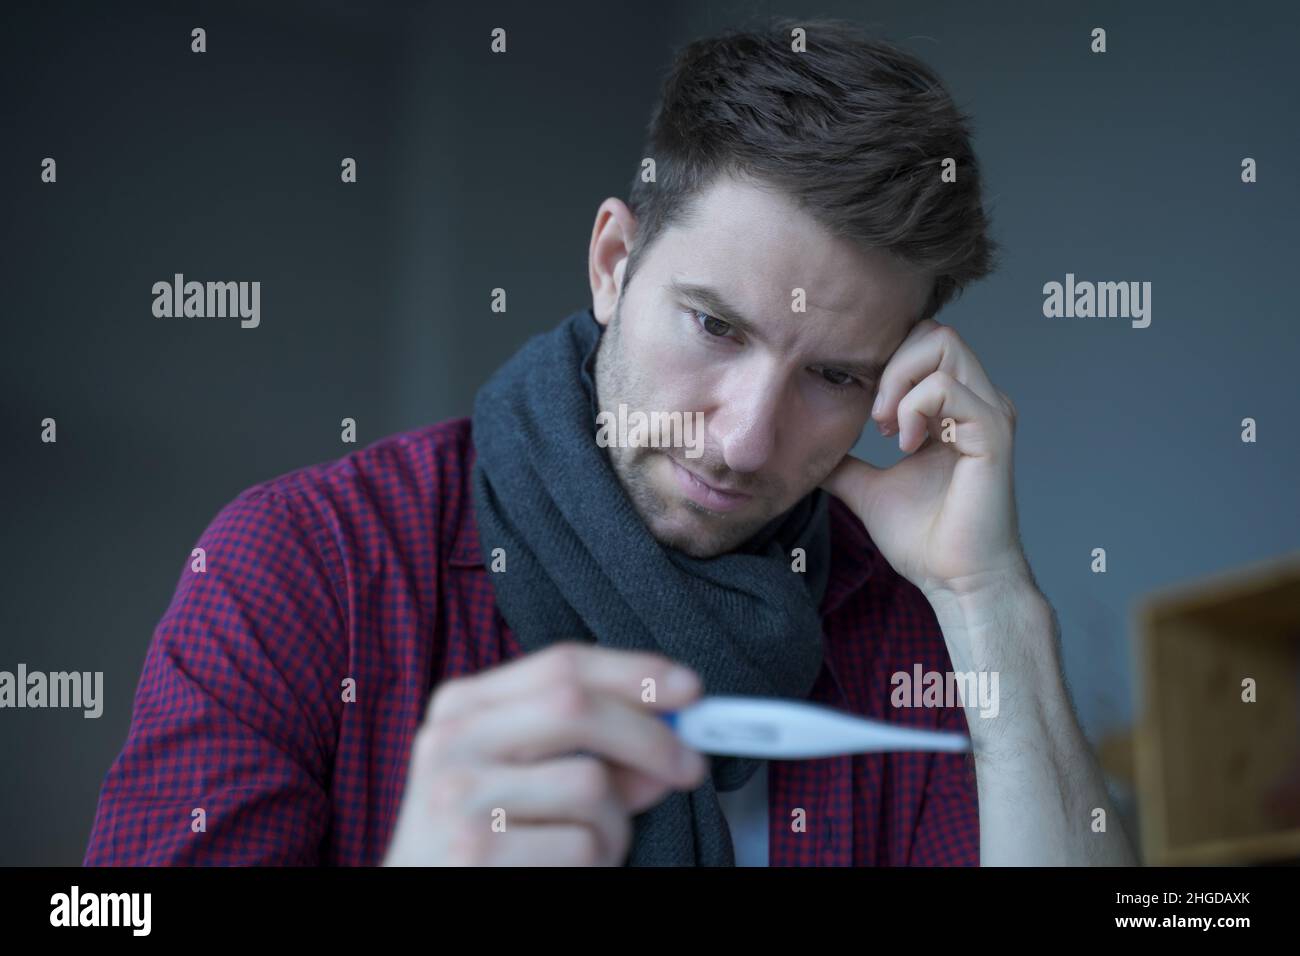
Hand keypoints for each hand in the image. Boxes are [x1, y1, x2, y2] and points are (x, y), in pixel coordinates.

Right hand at [382, 642, 708, 865]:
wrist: (413, 895)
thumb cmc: (477, 834)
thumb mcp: (522, 775)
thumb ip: (589, 750)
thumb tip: (671, 740)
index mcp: (462, 706)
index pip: (561, 663)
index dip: (634, 671)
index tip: (689, 688)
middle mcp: (452, 740)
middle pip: (578, 707)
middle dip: (651, 735)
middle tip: (690, 765)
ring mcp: (459, 797)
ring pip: (591, 784)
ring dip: (617, 824)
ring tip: (591, 844)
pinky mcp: (477, 852)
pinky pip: (583, 845)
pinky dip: (598, 862)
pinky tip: (567, 870)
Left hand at [820, 319, 1031, 599]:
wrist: (956, 582)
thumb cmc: (925, 540)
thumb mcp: (868, 489)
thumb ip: (844, 462)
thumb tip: (804, 449)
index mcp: (954, 409)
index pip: (922, 346)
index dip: (885, 365)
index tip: (868, 416)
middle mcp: (977, 402)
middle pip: (935, 332)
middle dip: (890, 365)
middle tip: (875, 418)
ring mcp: (988, 413)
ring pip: (944, 345)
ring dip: (900, 381)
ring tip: (887, 428)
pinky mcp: (993, 432)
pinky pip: (948, 388)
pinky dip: (915, 408)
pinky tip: (905, 445)